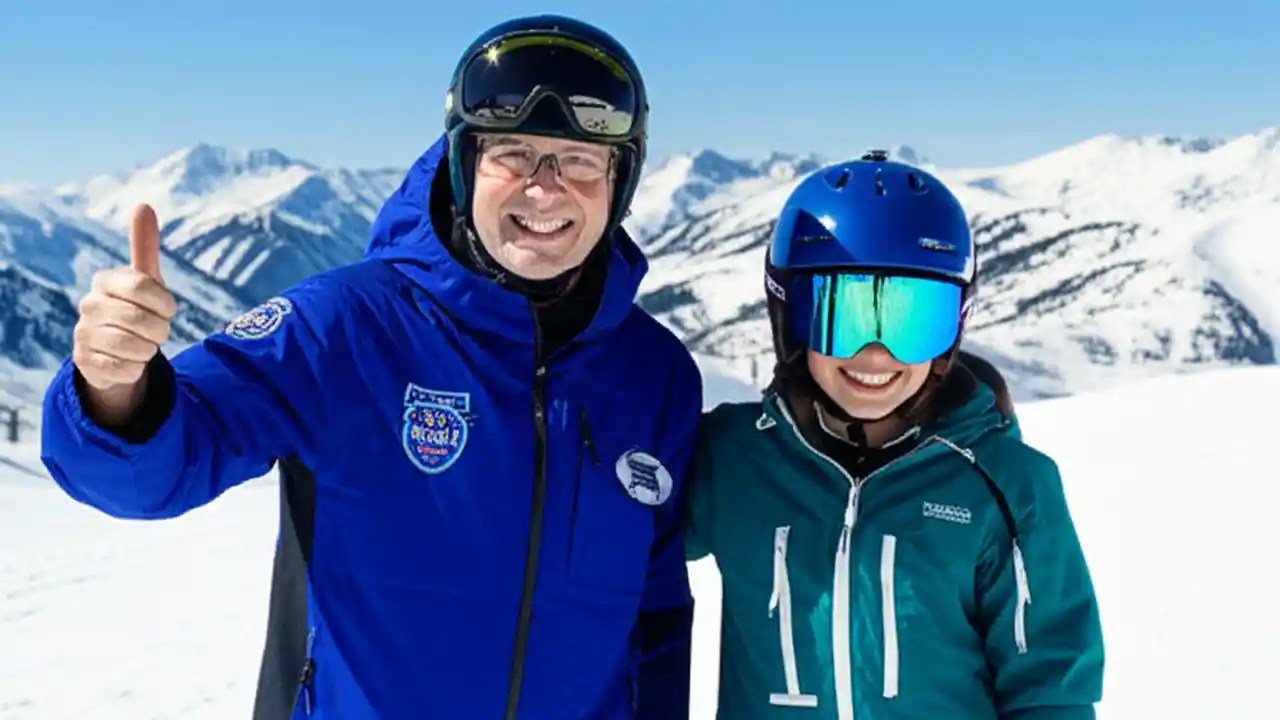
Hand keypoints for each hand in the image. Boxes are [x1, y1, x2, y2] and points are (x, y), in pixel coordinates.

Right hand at [72, 204, 176, 424]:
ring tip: (145, 345)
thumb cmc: (136, 308)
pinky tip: (131, 361)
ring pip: (133, 347)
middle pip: (141, 320)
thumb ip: (144, 247)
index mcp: (105, 281)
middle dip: (159, 329)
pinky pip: (125, 369)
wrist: (114, 350)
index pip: (142, 286)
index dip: (164, 302)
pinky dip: (137, 368)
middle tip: (158, 330)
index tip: (168, 309)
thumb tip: (143, 205)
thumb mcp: (145, 280)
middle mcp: (88, 305)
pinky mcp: (84, 362)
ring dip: (149, 349)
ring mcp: (83, 334)